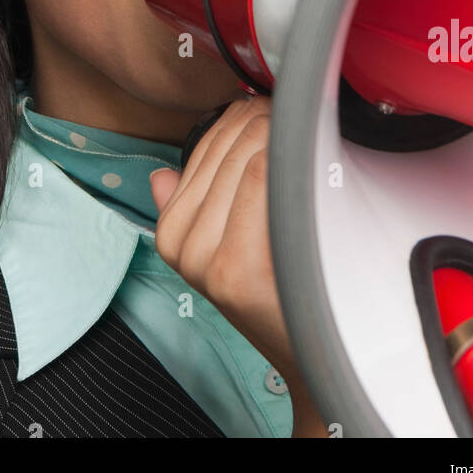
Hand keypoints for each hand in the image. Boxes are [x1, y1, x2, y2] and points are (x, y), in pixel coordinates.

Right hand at [149, 95, 326, 436]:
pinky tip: (305, 176)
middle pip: (229, 141)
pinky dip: (284, 167)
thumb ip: (191, 206)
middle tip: (300, 133)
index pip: (209, 140)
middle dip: (268, 124)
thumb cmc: (278, 290)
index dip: (248, 119)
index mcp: (171, 232)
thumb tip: (162, 175)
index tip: (278, 121)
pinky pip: (258, 179)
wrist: (310, 353)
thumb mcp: (224, 248)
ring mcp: (205, 260)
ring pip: (246, 154)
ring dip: (283, 142)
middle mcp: (181, 245)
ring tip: (308, 155)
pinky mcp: (236, 269)